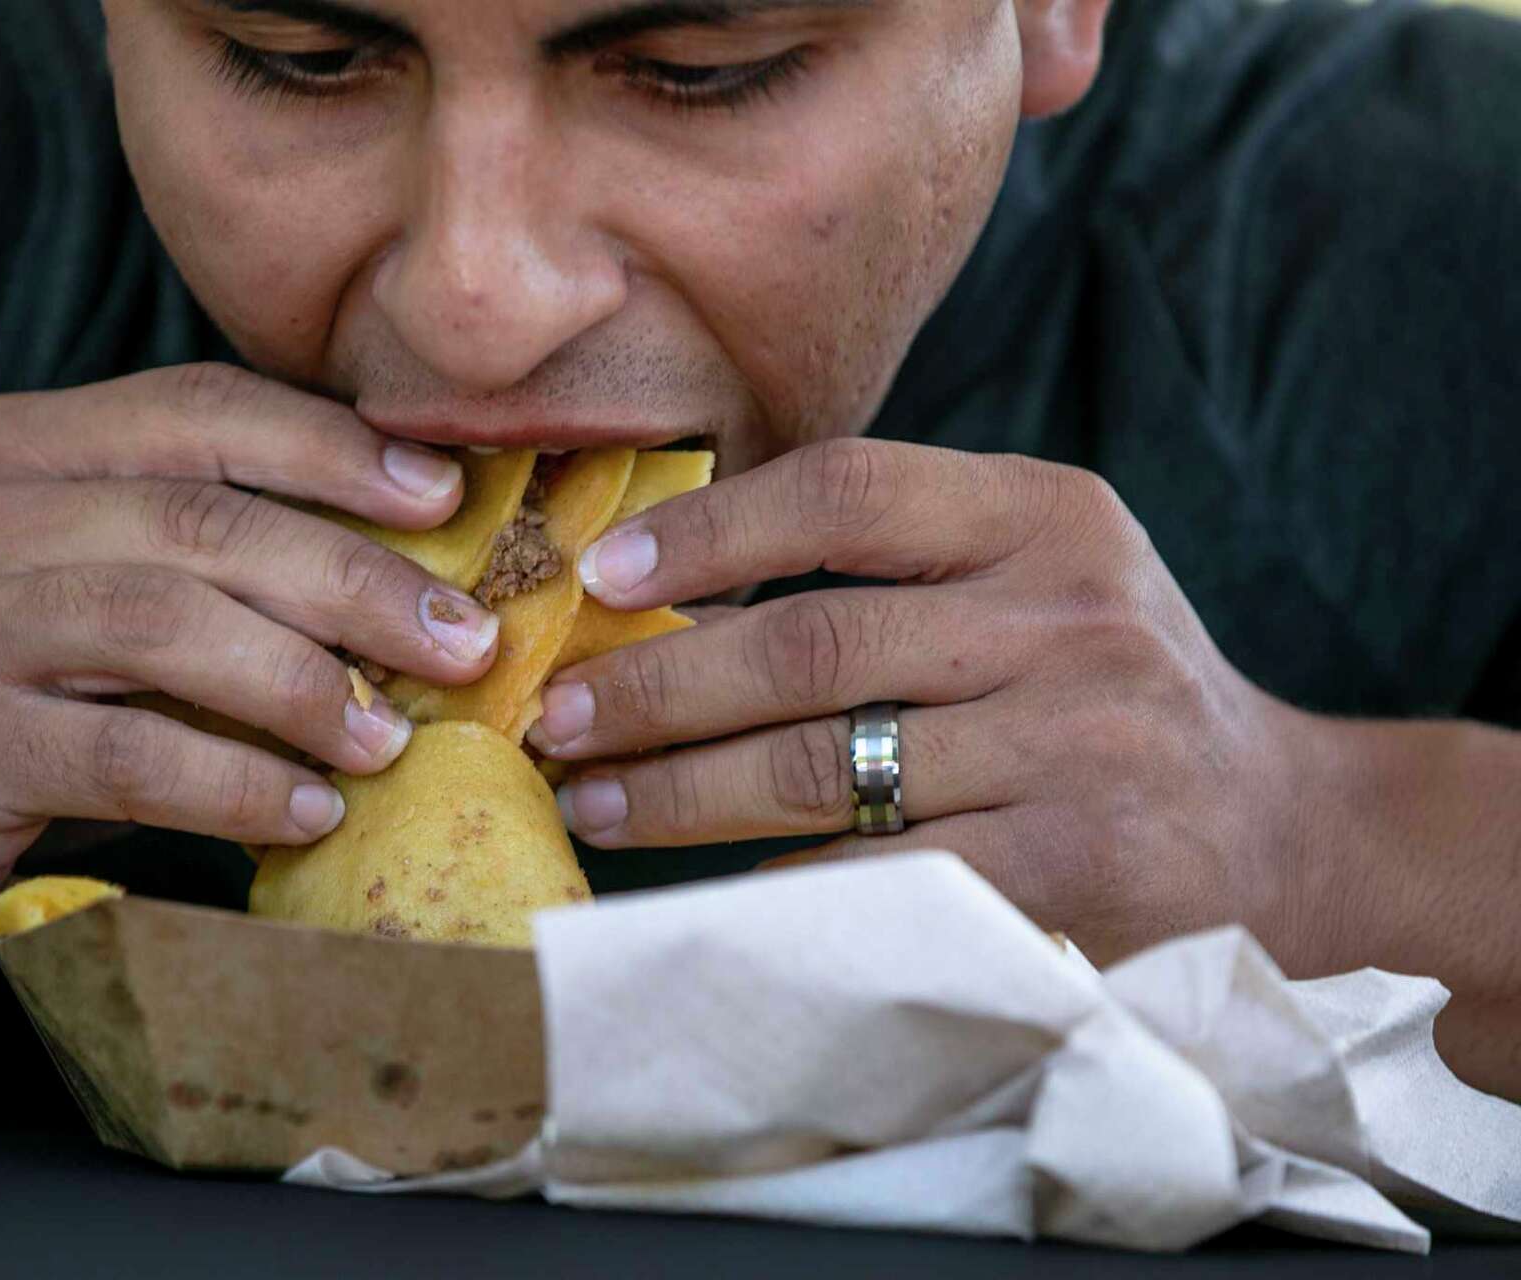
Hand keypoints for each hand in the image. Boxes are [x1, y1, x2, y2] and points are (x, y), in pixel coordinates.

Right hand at [0, 364, 499, 963]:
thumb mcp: (71, 584)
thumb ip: (195, 557)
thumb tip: (406, 578)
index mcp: (14, 446)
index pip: (200, 409)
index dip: (335, 448)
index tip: (447, 497)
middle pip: (202, 519)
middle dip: (356, 578)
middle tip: (462, 639)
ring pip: (168, 624)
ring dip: (306, 684)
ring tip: (393, 735)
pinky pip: (132, 752)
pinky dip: (239, 783)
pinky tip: (308, 810)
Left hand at [527, 439, 1316, 966]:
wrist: (1280, 834)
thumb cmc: (1105, 697)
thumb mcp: (1035, 584)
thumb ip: (895, 568)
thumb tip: (663, 590)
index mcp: (1048, 515)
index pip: (845, 489)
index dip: (705, 531)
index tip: (598, 579)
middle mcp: (1071, 615)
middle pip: (811, 642)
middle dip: (656, 687)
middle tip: (556, 718)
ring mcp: (1082, 743)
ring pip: (826, 765)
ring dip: (680, 791)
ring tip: (592, 800)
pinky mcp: (1079, 867)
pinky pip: (877, 874)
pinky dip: (771, 882)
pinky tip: (700, 887)